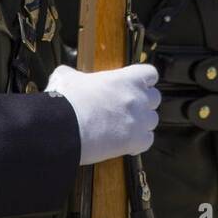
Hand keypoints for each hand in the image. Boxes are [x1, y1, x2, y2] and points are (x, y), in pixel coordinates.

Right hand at [46, 63, 160, 164]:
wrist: (63, 128)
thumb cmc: (66, 101)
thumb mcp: (67, 77)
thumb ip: (74, 74)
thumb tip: (68, 75)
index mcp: (126, 79)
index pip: (150, 74)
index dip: (143, 81)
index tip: (134, 86)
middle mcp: (138, 98)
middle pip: (154, 98)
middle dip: (143, 103)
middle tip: (126, 109)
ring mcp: (139, 120)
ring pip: (152, 120)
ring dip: (141, 123)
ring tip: (123, 128)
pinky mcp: (136, 141)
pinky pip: (148, 140)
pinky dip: (138, 143)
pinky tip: (125, 143)